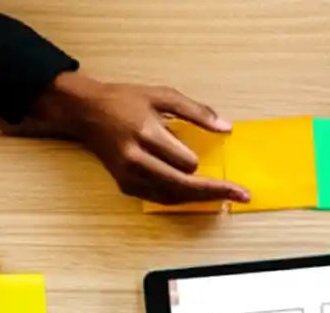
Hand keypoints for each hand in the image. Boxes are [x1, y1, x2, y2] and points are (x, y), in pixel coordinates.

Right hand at [32, 72, 248, 205]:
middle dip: (215, 191)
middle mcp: (136, 159)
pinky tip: (199, 195)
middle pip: (184, 186)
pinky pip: (161, 198)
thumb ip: (196, 112)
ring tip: (226, 198)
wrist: (87, 113)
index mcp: (146, 134)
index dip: (200, 162)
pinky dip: (182, 197)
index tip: (219, 165)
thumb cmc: (125, 101)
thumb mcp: (162, 96)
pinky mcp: (126, 186)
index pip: (186, 162)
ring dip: (201, 198)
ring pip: (174, 196)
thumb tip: (226, 128)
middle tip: (243, 195)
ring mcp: (129, 176)